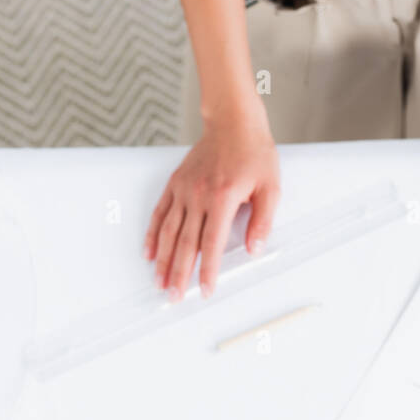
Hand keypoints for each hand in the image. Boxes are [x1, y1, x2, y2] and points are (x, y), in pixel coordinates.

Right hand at [143, 103, 280, 300]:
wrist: (234, 122)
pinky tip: (149, 252)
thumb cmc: (254, 152)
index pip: (213, 243)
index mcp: (223, 198)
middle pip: (185, 243)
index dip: (208, 270)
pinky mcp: (175, 183)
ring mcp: (184, 189)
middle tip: (174, 297)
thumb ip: (263, 220)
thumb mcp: (271, 186)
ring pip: (168, 232)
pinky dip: (153, 234)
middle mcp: (199, 195)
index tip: (205, 290)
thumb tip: (254, 249)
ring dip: (163, 260)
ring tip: (159, 283)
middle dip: (179, 274)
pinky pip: (160, 213)